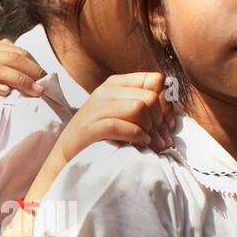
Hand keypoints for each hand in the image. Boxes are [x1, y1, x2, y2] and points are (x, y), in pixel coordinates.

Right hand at [0, 40, 46, 120]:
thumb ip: (5, 66)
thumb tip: (34, 69)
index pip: (15, 51)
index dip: (33, 63)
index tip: (46, 78)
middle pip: (7, 59)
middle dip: (29, 72)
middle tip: (43, 86)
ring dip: (17, 80)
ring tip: (32, 91)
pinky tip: (5, 93)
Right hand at [53, 71, 174, 164]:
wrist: (66, 155)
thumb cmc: (98, 137)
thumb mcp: (121, 116)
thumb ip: (142, 109)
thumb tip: (171, 115)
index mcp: (116, 84)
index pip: (154, 80)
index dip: (166, 102)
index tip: (168, 123)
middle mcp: (105, 92)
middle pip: (149, 97)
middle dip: (160, 121)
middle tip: (161, 139)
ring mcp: (96, 108)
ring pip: (138, 108)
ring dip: (150, 129)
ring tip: (151, 143)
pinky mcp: (90, 128)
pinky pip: (120, 126)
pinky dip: (136, 136)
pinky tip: (141, 143)